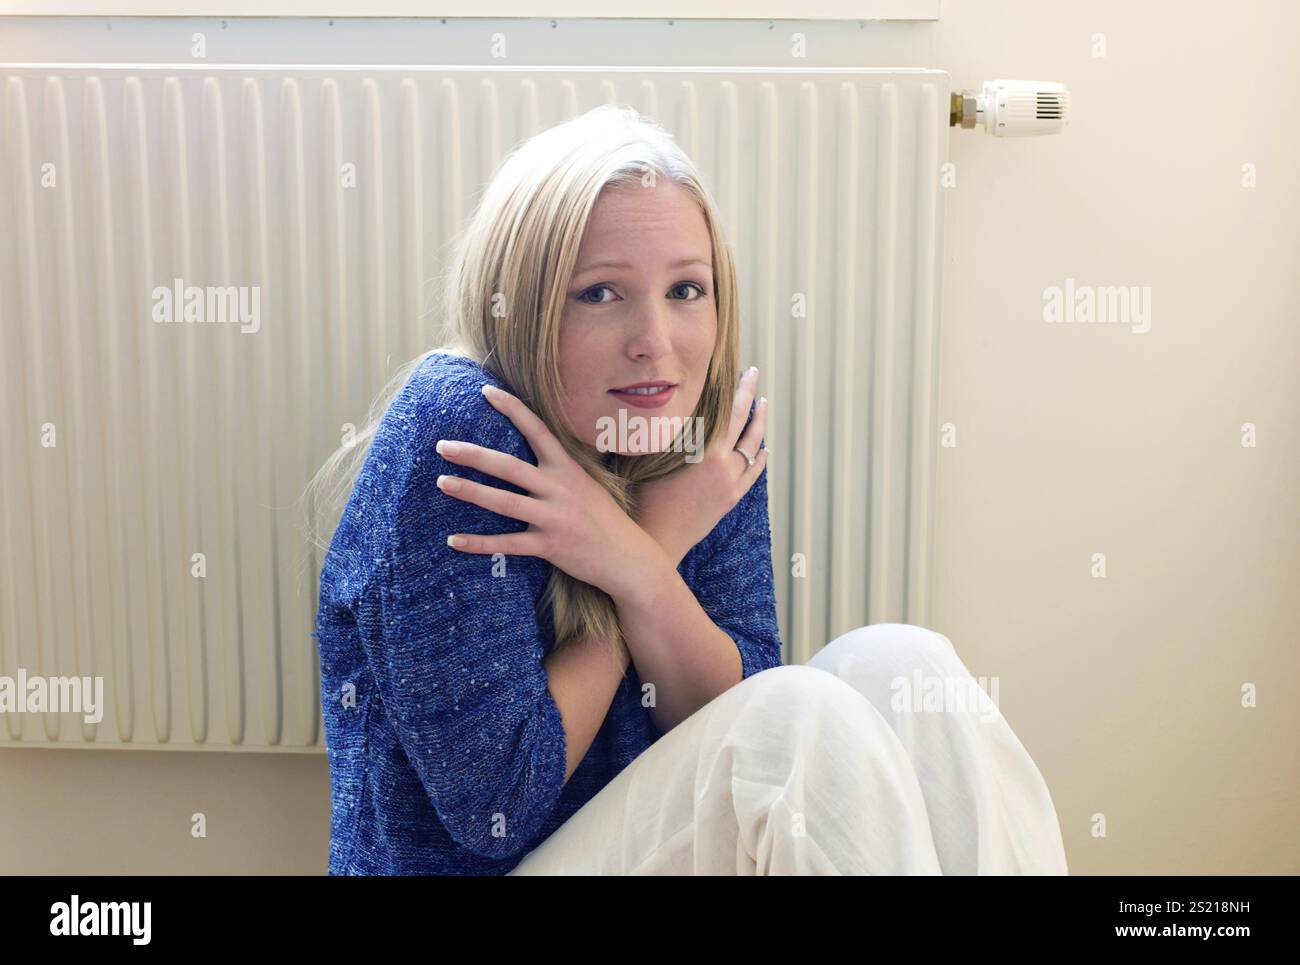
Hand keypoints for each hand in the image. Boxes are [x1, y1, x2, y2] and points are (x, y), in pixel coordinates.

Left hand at [433, 383, 671, 605]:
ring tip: (443, 483)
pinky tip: (454, 540)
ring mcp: (553, 518)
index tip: (486, 392)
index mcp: (567, 469)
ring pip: (505, 502)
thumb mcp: (587, 484)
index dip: (512, 409)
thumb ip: (559, 470)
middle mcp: (559, 489)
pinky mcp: (549, 546)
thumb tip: (533, 450)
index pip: (537, 430)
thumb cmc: (603, 519)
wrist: (628, 558)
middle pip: (510, 466)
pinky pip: (508, 543)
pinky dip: (480, 543)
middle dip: (474, 455)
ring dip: (471, 492)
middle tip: (443, 446)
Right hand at [633, 366, 769, 566]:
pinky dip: (759, 458)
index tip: (747, 372)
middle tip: (756, 376)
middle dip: (751, 397)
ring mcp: (730, 482)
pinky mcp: (730, 499)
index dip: (739, 389)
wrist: (656, 536)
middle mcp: (721, 462)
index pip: (728, 409)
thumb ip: (664, 429)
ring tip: (763, 407)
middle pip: (744, 422)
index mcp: (703, 448)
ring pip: (753, 447)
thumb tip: (665, 403)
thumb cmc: (643, 495)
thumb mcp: (651, 455)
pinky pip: (752, 473)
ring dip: (759, 425)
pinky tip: (763, 450)